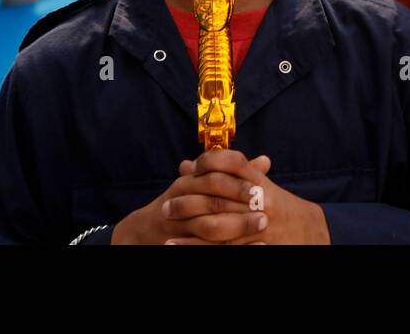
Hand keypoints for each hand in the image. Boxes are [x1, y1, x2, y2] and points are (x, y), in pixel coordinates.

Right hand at [111, 152, 269, 244]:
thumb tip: (266, 161)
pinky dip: (225, 248)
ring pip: (207, 227)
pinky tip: (247, 248)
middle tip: (264, 214)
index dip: (237, 184)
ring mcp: (176, 226)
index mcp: (187, 183)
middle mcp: (180, 202)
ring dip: (234, 229)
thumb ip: (233, 172)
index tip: (261, 189)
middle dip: (239, 209)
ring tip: (257, 229)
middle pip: (211, 203)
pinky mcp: (176, 243)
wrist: (143, 230)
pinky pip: (201, 246)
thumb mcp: (201, 183)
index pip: (213, 178)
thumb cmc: (180, 202)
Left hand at [163, 151, 331, 245]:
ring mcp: (258, 223)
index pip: (232, 163)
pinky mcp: (257, 244)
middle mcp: (259, 199)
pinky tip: (181, 248)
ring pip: (219, 225)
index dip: (209, 163)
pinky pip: (225, 247)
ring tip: (167, 232)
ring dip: (191, 229)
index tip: (188, 170)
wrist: (309, 231)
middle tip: (166, 207)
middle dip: (189, 201)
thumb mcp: (258, 184)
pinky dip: (200, 248)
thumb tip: (187, 165)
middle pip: (219, 195)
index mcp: (258, 181)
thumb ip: (225, 173)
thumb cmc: (278, 206)